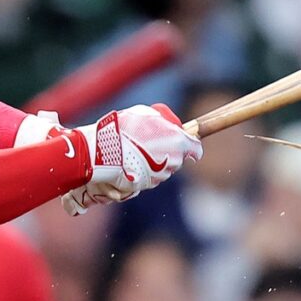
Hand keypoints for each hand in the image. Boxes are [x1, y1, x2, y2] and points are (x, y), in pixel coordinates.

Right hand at [64, 103, 199, 212]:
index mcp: (179, 143)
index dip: (190, 146)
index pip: (196, 149)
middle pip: (177, 160)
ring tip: (135, 150)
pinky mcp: (145, 186)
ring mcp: (159, 176)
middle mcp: (173, 162)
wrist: (104, 151)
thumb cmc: (125, 128)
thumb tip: (170, 126)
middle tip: (151, 142)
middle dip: (168, 152)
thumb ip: (163, 122)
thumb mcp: (147, 114)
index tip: (184, 143)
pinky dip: (141, 171)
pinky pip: (148, 179)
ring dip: (153, 162)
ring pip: (162, 170)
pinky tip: (128, 161)